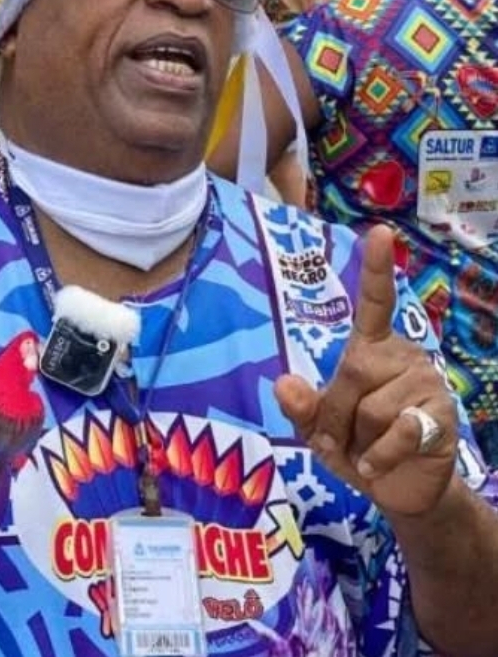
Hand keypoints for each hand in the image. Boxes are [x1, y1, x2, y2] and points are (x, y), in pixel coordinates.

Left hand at [275, 225, 457, 517]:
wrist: (398, 491)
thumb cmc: (356, 445)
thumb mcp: (317, 428)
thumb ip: (301, 407)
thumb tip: (283, 383)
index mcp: (372, 347)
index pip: (376, 300)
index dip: (377, 267)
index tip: (380, 231)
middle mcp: (403, 355)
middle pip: (352, 373)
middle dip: (335, 414)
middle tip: (338, 438)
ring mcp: (426, 383)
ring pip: (371, 408)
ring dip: (357, 439)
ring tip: (367, 448)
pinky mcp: (441, 417)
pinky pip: (396, 433)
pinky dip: (377, 457)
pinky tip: (376, 465)